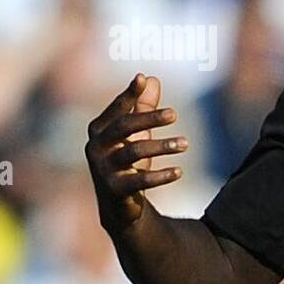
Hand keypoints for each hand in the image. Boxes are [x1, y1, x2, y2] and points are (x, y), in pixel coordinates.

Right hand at [85, 74, 186, 233]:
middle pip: (123, 127)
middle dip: (149, 118)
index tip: (141, 78)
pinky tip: (179, 171)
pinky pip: (139, 180)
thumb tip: (152, 78)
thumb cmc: (127, 162)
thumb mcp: (136, 134)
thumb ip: (143, 108)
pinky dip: (161, 175)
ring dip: (161, 146)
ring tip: (186, 143)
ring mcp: (104, 169)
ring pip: (133, 152)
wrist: (118, 205)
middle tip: (174, 114)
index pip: (116, 109)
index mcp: (100, 130)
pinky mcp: (115, 189)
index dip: (128, 94)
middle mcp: (97, 147)